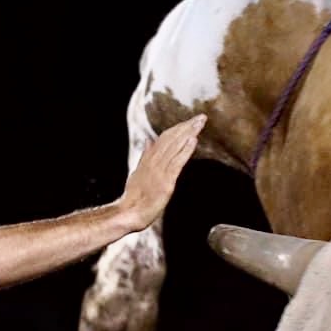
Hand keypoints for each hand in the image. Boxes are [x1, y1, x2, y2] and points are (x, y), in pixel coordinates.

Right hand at [115, 115, 205, 231]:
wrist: (129, 213)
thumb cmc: (134, 197)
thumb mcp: (137, 173)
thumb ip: (144, 157)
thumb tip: (148, 141)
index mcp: (148, 159)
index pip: (164, 138)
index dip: (178, 128)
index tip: (190, 121)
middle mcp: (154, 161)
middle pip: (171, 139)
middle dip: (187, 126)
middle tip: (201, 117)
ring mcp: (159, 170)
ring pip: (175, 146)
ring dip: (189, 133)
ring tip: (200, 123)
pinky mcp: (166, 182)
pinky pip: (177, 162)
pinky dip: (185, 150)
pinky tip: (193, 140)